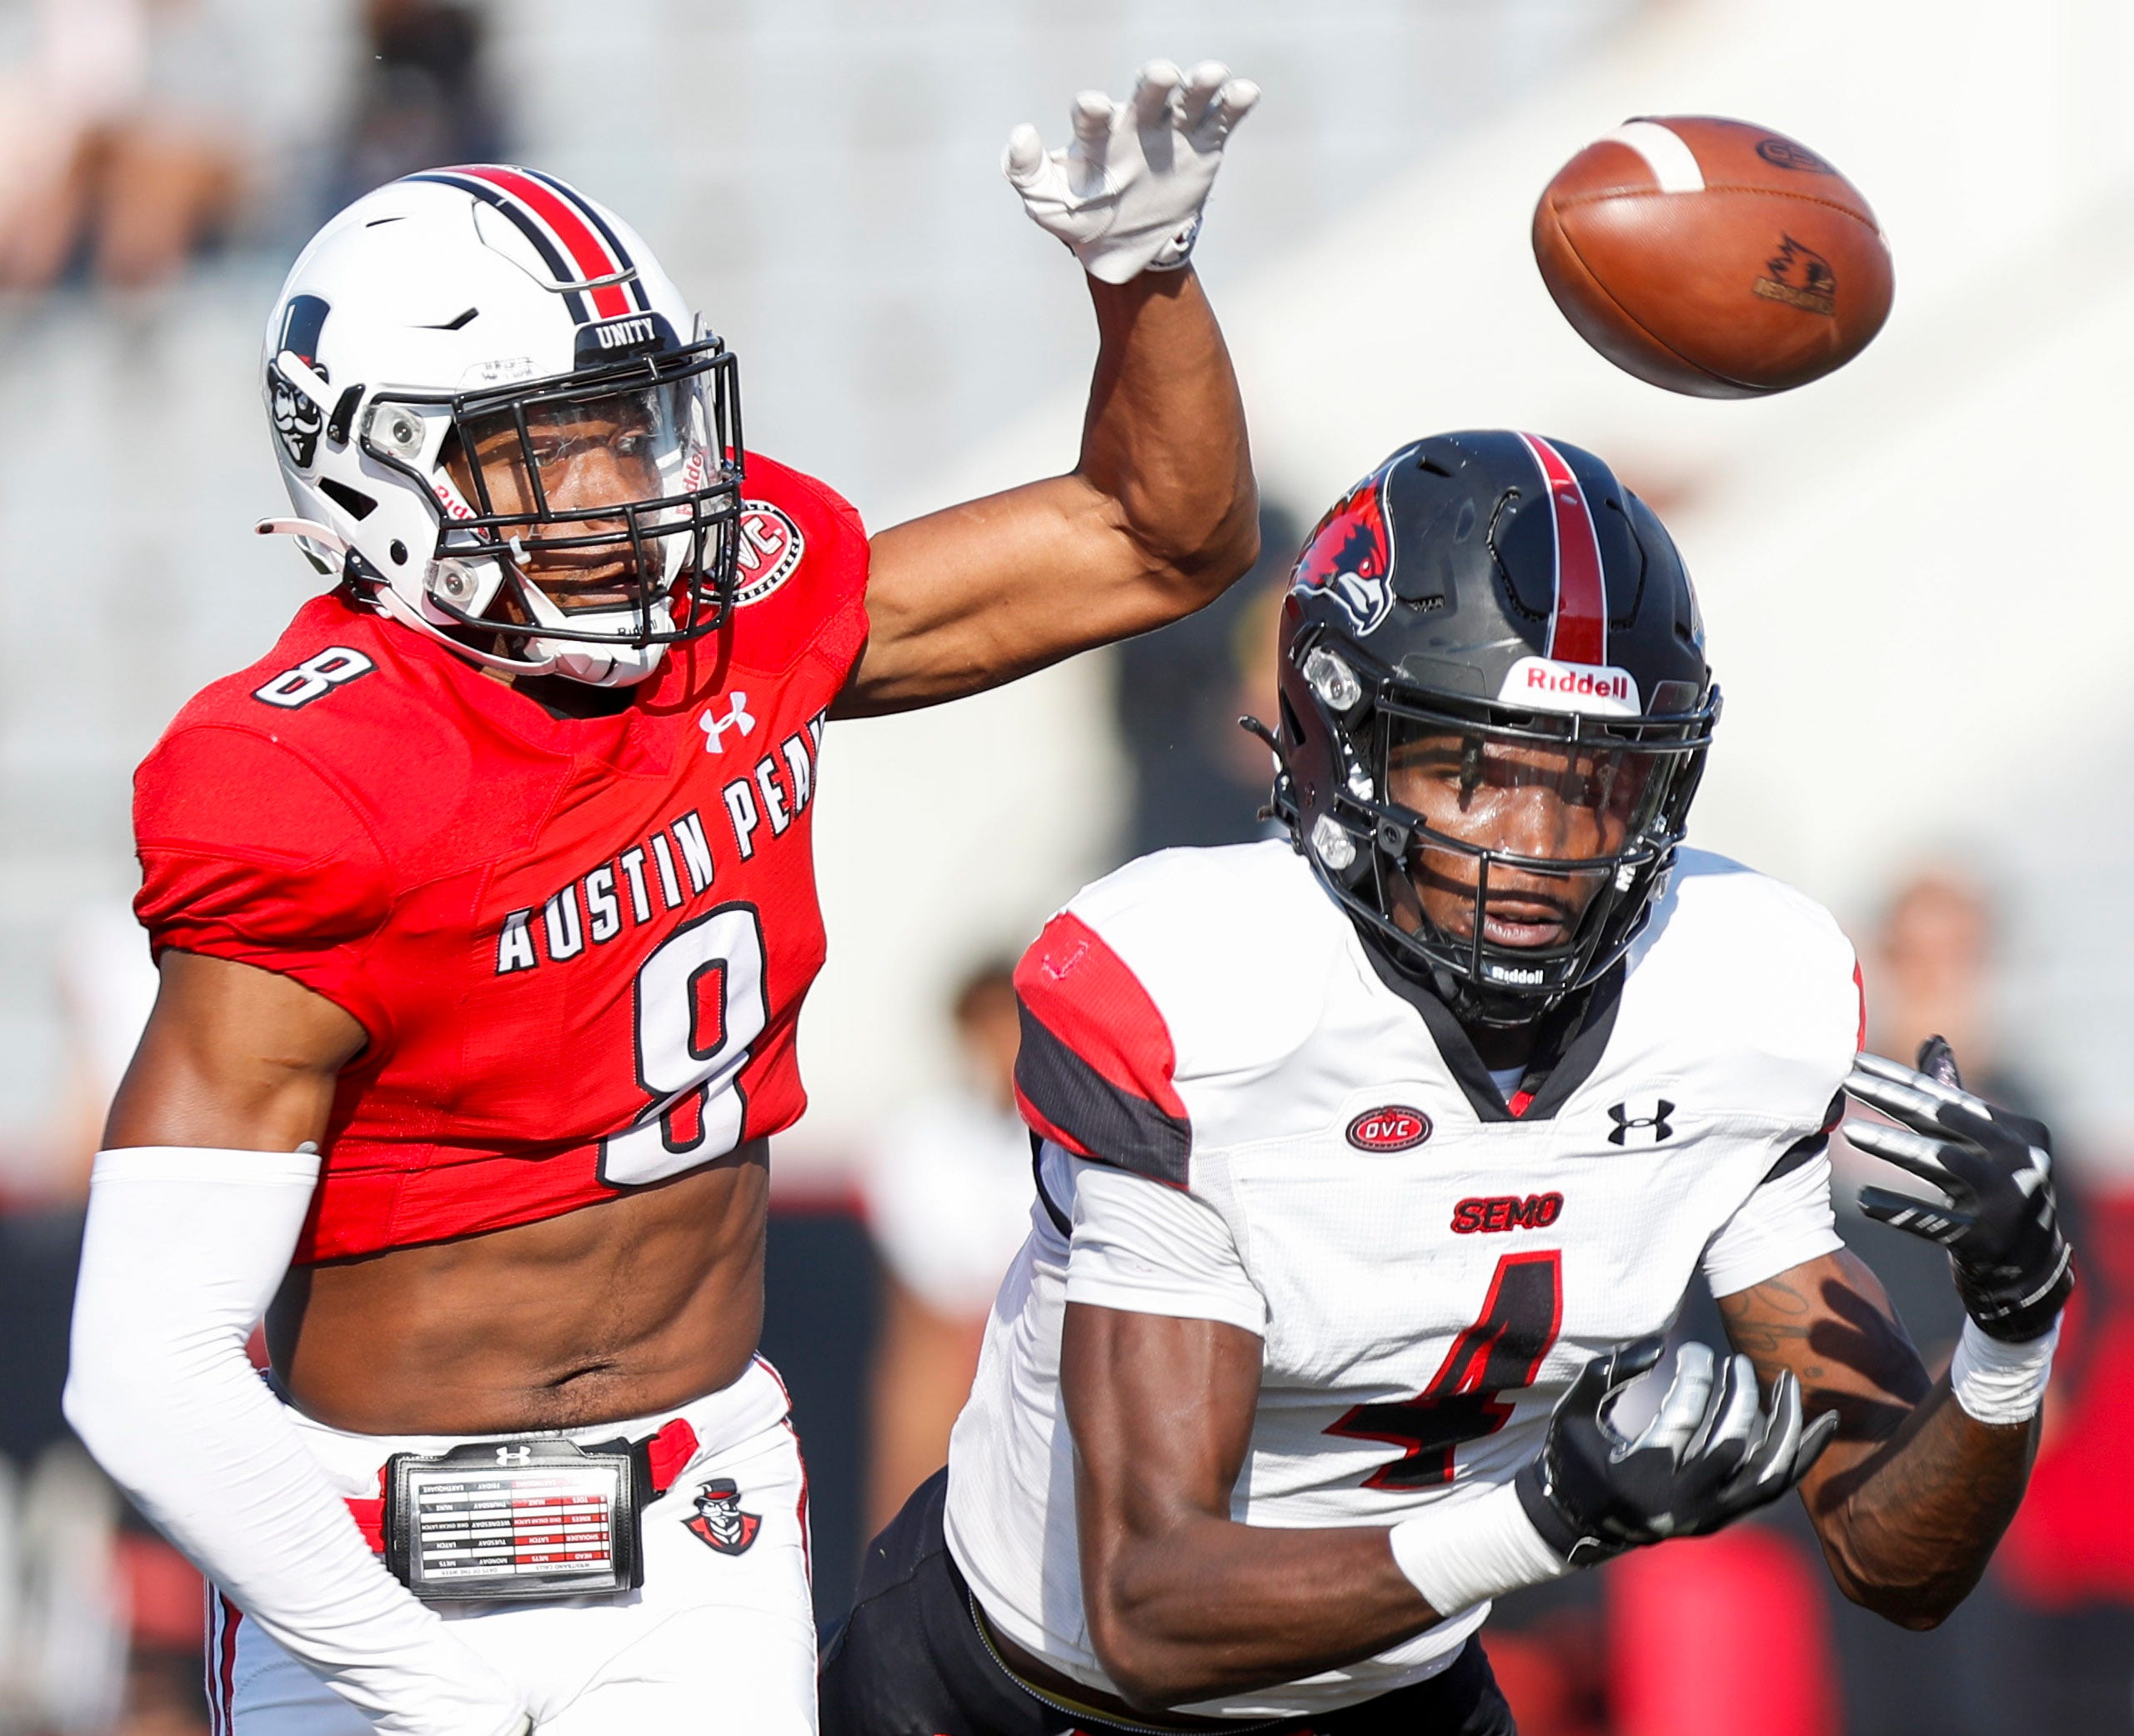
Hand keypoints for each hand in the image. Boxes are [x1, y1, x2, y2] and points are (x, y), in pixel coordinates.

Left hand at [1002, 60, 1258, 283]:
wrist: (1124, 243)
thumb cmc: (1081, 215)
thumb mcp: (1047, 203)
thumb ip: (1026, 173)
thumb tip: (1021, 134)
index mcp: (1098, 136)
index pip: (1094, 116)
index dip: (1093, 109)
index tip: (1093, 106)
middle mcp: (1136, 124)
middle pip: (1147, 94)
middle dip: (1155, 82)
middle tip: (1162, 74)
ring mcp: (1173, 132)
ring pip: (1190, 98)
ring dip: (1201, 83)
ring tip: (1212, 75)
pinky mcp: (1204, 146)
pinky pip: (1222, 119)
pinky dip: (1235, 103)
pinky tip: (1244, 92)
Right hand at [1514, 1339, 1835, 1565]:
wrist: (1579, 1524)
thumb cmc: (1573, 1459)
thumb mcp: (1575, 1412)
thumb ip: (1610, 1373)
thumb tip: (1659, 1344)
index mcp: (1643, 1476)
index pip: (1685, 1415)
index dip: (1695, 1374)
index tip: (1693, 1350)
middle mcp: (1684, 1503)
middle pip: (1733, 1442)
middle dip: (1740, 1393)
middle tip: (1736, 1362)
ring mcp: (1710, 1516)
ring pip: (1769, 1472)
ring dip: (1786, 1425)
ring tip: (1792, 1382)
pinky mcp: (1725, 1517)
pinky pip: (1775, 1485)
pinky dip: (1802, 1454)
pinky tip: (1822, 1421)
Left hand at [1844, 1039, 2074, 1342]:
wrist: (2029, 1265)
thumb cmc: (1994, 1189)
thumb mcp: (1983, 1143)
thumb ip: (1955, 1097)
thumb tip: (1933, 1042)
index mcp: (2016, 1130)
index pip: (1947, 1096)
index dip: (1899, 1078)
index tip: (1854, 1061)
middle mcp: (2019, 1159)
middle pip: (1944, 1120)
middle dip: (1890, 1098)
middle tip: (1844, 1082)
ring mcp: (2008, 1199)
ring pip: (1943, 1163)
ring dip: (1893, 1145)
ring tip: (1849, 1132)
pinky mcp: (1988, 1237)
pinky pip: (1936, 1220)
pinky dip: (1899, 1209)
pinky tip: (1863, 1200)